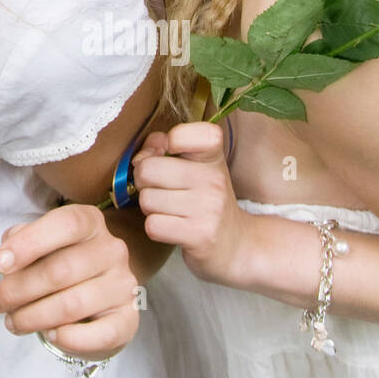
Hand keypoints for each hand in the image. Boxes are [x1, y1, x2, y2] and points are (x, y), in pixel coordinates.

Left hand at [0, 203, 138, 359]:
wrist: (102, 289)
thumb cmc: (63, 260)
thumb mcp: (43, 241)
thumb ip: (23, 240)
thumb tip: (6, 254)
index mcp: (90, 222)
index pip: (65, 225)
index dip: (29, 244)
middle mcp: (112, 250)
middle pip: (61, 270)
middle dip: (19, 289)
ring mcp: (124, 285)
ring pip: (73, 304)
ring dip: (34, 316)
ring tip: (12, 321)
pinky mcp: (129, 320)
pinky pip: (101, 334)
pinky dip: (70, 338)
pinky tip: (49, 335)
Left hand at [134, 122, 251, 285]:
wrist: (237, 244)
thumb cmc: (206, 201)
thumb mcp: (193, 167)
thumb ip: (163, 148)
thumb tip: (141, 154)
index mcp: (212, 156)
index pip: (183, 133)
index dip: (166, 141)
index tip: (171, 155)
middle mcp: (213, 179)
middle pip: (148, 169)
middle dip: (144, 182)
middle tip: (160, 189)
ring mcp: (208, 208)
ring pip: (147, 199)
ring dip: (150, 208)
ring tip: (169, 210)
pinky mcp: (200, 236)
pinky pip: (153, 225)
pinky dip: (155, 228)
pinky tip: (172, 227)